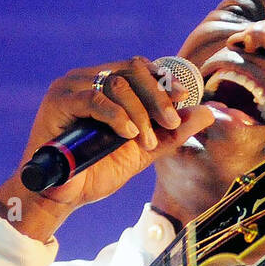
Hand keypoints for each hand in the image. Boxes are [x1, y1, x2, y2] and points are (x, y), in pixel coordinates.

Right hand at [0, 56, 214, 240]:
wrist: (62, 197)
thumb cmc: (95, 173)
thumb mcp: (141, 153)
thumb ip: (170, 134)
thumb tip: (205, 113)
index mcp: (105, 86)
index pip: (140, 68)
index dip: (165, 81)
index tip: (184, 100)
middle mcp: (88, 79)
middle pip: (132, 70)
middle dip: (158, 97)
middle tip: (171, 124)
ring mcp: (72, 86)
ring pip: (117, 83)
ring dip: (139, 112)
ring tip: (143, 141)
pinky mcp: (59, 100)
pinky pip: (95, 98)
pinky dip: (117, 116)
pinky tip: (128, 134)